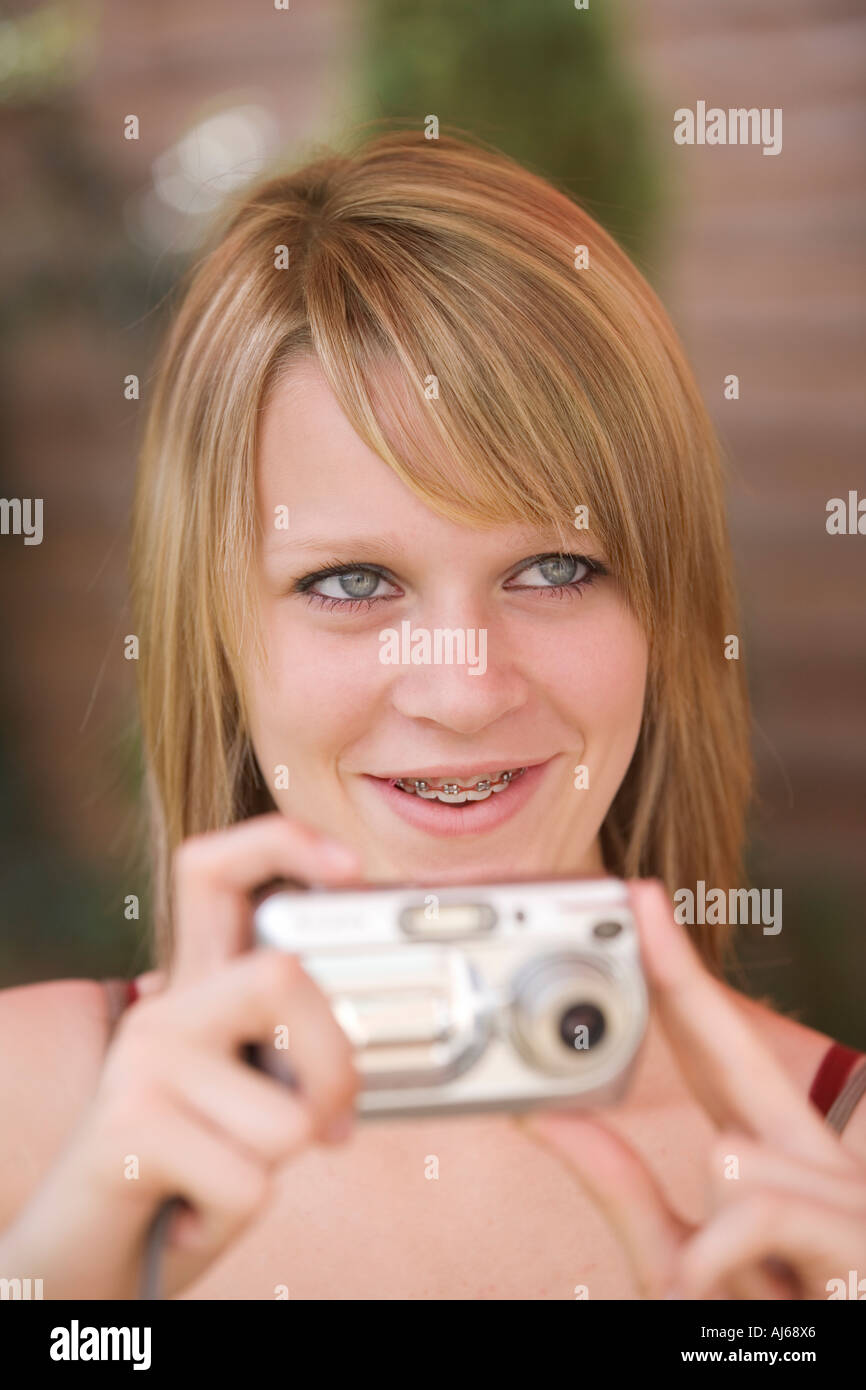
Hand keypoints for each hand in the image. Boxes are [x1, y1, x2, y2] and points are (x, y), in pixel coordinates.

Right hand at [0, 813, 363, 1298]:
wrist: (82, 1256)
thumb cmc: (184, 1173)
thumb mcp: (246, 1099)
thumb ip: (292, 1057)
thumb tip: (375, 1059)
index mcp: (194, 988)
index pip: (215, 869)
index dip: (281, 844)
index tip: (349, 867)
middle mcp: (164, 1009)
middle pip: (283, 974)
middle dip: (335, 1063)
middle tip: (328, 1122)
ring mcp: (141, 1062)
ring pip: (287, 1115)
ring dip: (278, 1169)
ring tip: (221, 1174)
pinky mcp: (127, 1129)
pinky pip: (250, 1182)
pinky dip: (235, 1214)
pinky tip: (190, 1206)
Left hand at [518, 880, 865, 1298]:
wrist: (822, 1361)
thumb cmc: (761, 1321)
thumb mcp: (676, 1268)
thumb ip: (624, 1195)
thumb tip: (552, 1117)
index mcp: (770, 1160)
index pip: (717, 1049)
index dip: (678, 972)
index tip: (637, 901)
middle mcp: (815, 1163)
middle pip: (741, 1051)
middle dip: (680, 976)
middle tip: (634, 900)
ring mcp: (851, 1199)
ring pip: (736, 1155)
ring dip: (710, 1239)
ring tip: (729, 1292)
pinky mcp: (863, 1238)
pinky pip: (757, 1209)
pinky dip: (720, 1259)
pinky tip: (722, 1291)